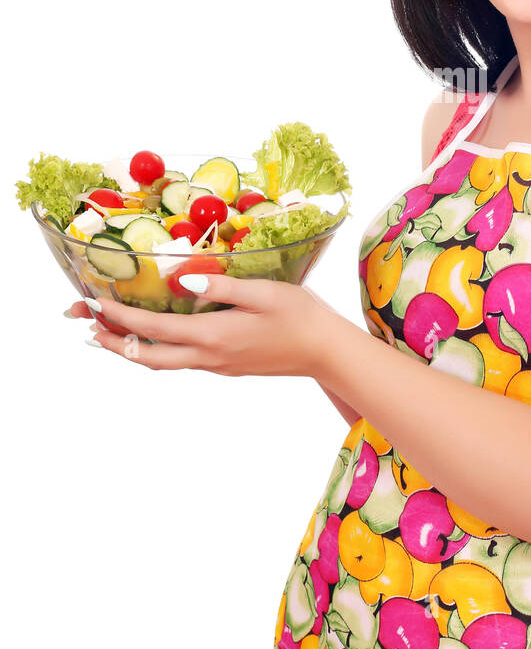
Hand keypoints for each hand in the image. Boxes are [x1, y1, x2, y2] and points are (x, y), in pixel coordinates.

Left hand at [65, 276, 343, 377]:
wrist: (326, 352)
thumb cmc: (300, 316)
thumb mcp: (262, 291)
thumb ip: (219, 287)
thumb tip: (180, 283)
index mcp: (212, 335)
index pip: (152, 329)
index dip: (119, 316)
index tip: (94, 302)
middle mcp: (208, 356)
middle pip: (145, 356)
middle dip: (112, 341)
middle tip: (86, 324)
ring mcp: (217, 365)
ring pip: (161, 362)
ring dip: (130, 348)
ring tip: (109, 331)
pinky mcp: (227, 366)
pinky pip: (181, 360)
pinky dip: (156, 349)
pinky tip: (157, 336)